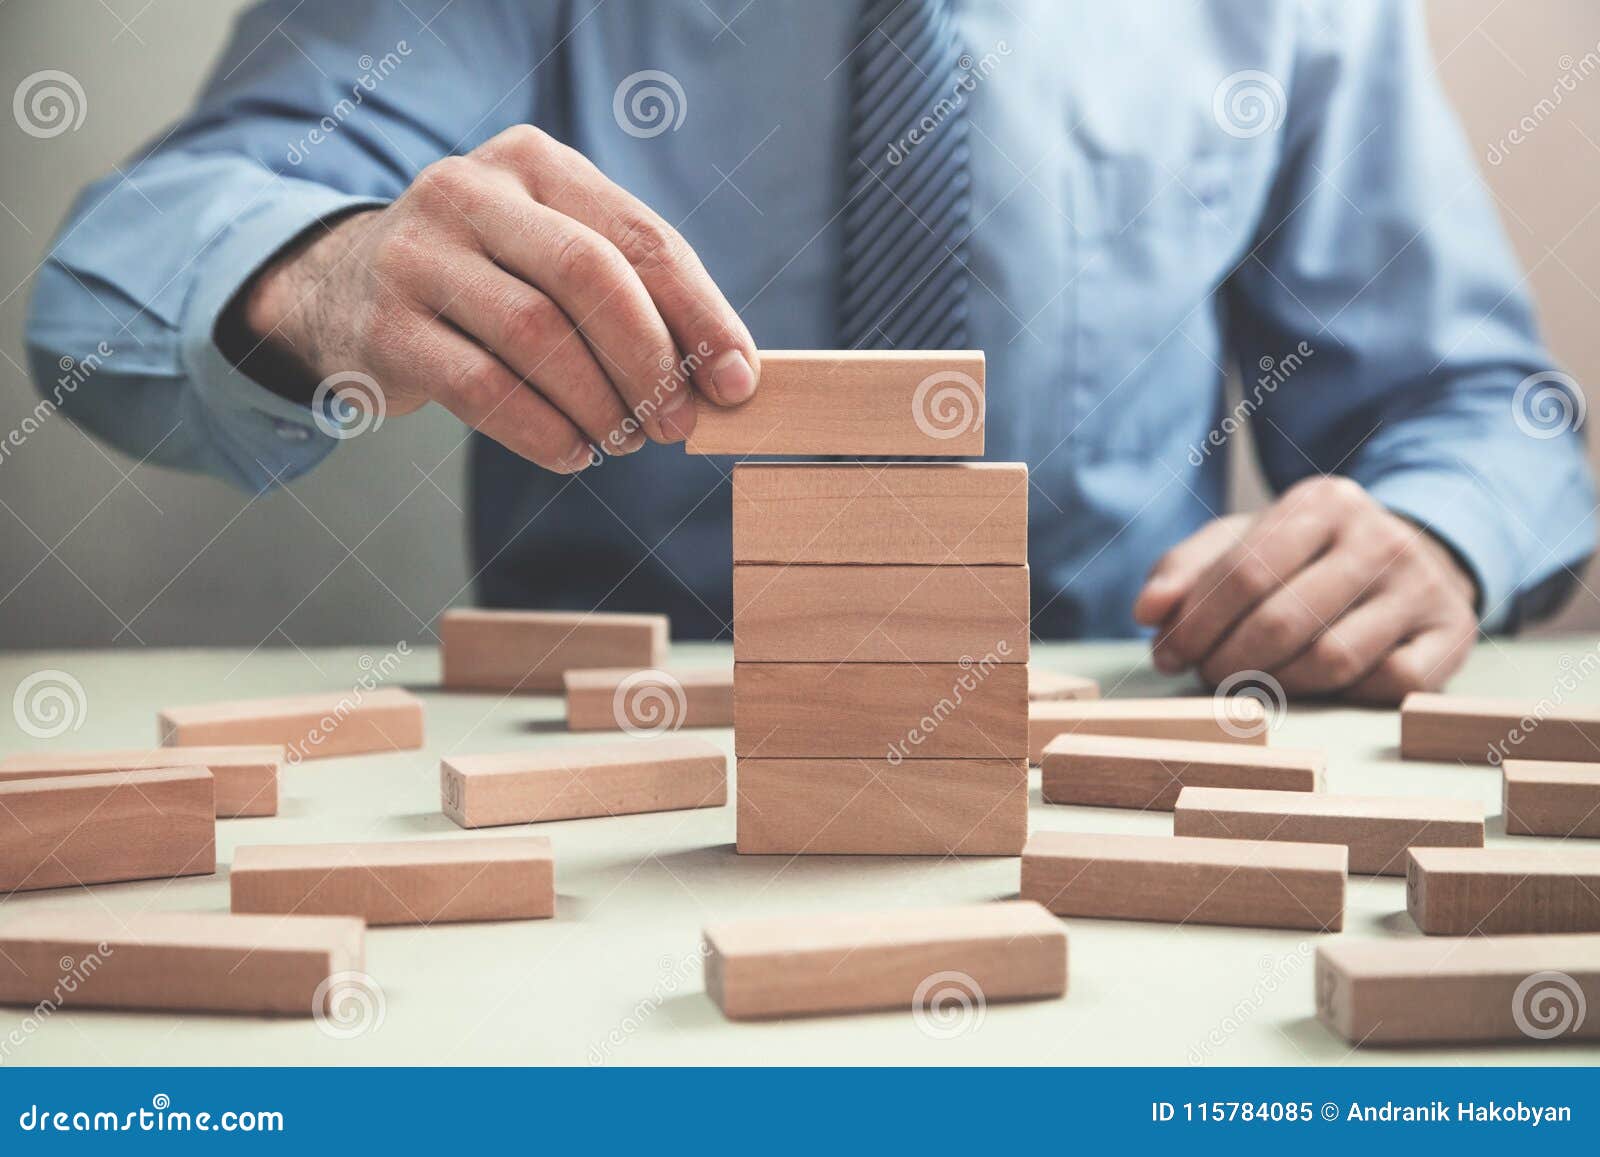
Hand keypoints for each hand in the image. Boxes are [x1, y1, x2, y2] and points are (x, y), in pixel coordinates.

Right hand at [224, 125, 758, 471]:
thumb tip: (732, 377)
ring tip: (623, 442)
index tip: (737, 381)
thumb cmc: (486, 280)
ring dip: (598, 404)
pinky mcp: (384, 327)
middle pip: (588, 275)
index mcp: (534, 163)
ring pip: (535, 335)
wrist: (340, 289)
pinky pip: (482, 389)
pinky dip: (542, 432)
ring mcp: (416, 255)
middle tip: (677, 425)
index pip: (640, 237)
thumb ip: (638, 297)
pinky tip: (573, 454)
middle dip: (649, 361)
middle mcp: (469, 191)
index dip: (701, 315)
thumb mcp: (555, 256)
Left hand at [1131, 476, 1478, 703]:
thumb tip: (1148, 613)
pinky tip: (1321, 685)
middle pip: (1282, 621)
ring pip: (1332, 659)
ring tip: (1253, 682)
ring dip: (1278, 685)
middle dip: (1229, 661)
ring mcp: (1423, 586)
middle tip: (1209, 675)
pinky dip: (1346, 695)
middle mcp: (1380, 537)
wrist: (1412, 558)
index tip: (1167, 655)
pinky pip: (1389, 684)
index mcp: (1322, 502)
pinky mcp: (1453, 634)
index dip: (1195, 625)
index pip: (1243, 573)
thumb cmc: (1306, 559)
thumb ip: (1185, 572)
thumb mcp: (1243, 544)